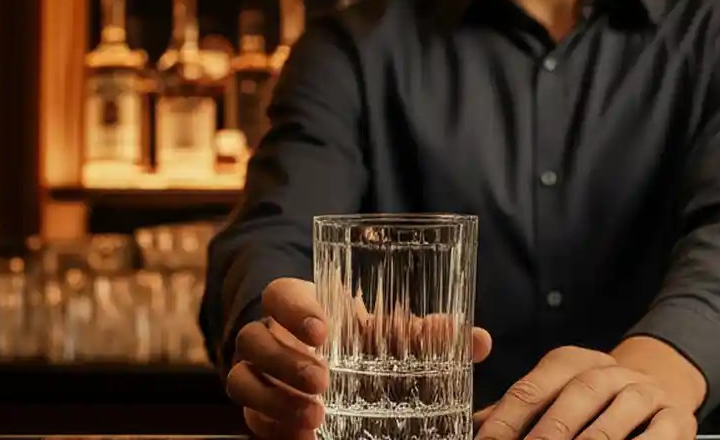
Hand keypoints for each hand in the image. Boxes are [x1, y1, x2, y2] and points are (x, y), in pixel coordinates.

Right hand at [227, 278, 493, 439]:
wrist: (326, 361)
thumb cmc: (359, 339)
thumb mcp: (387, 333)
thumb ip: (426, 335)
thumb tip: (478, 341)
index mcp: (299, 305)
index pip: (280, 294)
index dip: (294, 309)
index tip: (324, 331)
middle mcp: (270, 335)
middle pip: (253, 339)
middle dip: (285, 362)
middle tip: (324, 383)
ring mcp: (258, 373)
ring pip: (241, 380)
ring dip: (274, 399)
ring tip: (315, 417)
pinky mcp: (257, 409)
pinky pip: (248, 418)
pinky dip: (273, 428)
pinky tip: (303, 437)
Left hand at [474, 346, 697, 439]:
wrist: (660, 392)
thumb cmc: (593, 405)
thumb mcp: (555, 399)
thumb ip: (517, 414)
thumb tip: (475, 429)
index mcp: (570, 363)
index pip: (533, 387)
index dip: (508, 420)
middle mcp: (609, 371)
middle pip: (576, 396)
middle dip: (548, 434)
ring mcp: (645, 392)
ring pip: (616, 416)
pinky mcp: (677, 418)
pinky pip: (656, 435)